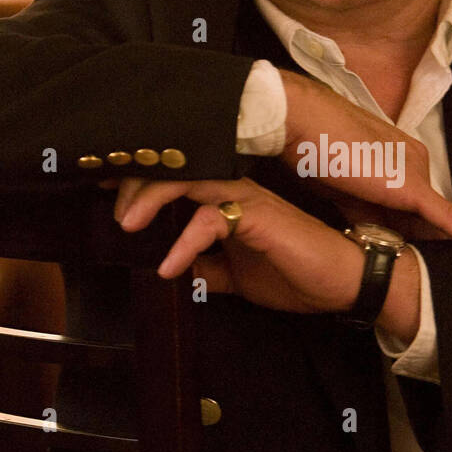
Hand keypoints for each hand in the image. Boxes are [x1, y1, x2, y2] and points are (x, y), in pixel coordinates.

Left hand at [112, 175, 421, 338]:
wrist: (348, 283)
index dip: (142, 181)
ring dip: (153, 198)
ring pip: (191, 180)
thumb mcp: (239, 278)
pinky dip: (185, 241)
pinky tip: (170, 267)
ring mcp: (249, 201)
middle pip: (178, 169)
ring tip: (126, 223)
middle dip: (136, 178)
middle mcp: (237, 192)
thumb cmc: (299, 274)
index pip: (180, 179)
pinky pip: (213, 219)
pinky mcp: (261, 217)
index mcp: (230, 201)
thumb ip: (211, 268)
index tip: (108, 190)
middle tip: (104, 195)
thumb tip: (177, 270)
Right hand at [280, 70, 451, 263]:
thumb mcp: (338, 187)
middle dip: (419, 240)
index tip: (408, 245)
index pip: (409, 201)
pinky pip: (450, 221)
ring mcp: (415, 173)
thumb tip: (370, 235)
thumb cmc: (311, 148)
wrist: (302, 122)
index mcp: (397, 154)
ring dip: (433, 245)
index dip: (408, 228)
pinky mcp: (413, 190)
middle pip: (421, 215)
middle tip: (430, 261)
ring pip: (430, 222)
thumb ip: (360, 210)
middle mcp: (412, 160)